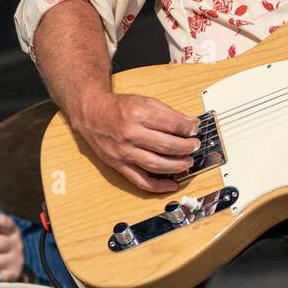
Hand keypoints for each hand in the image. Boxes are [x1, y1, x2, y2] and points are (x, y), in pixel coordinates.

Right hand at [72, 93, 200, 193]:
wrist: (92, 114)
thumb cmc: (119, 107)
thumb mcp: (144, 101)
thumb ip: (168, 113)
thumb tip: (190, 125)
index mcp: (139, 114)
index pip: (171, 124)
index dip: (188, 129)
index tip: (195, 129)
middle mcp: (130, 133)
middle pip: (166, 145)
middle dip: (186, 147)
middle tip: (195, 146)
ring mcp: (124, 151)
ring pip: (156, 164)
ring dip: (177, 166)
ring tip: (188, 162)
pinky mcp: (119, 165)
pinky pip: (140, 180)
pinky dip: (158, 186)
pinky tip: (172, 185)